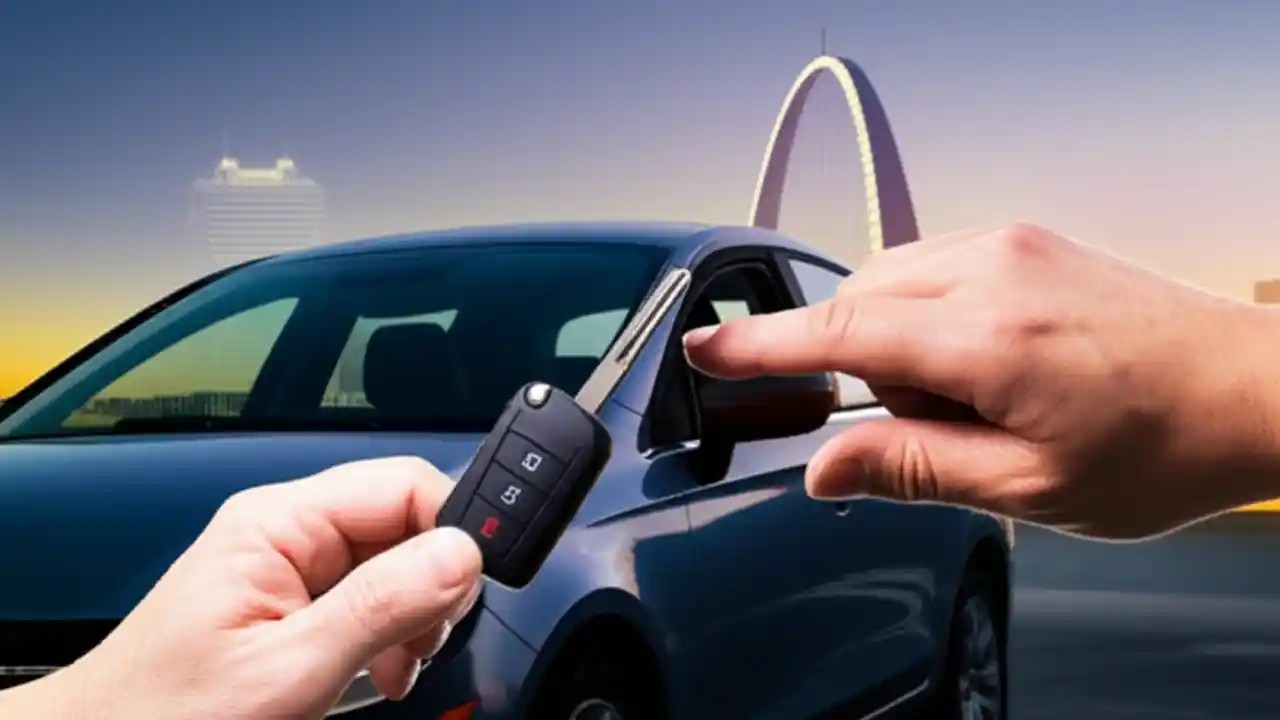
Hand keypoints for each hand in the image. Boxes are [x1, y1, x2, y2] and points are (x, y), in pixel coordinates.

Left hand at [0, 456, 481, 718]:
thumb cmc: (165, 714)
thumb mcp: (287, 669)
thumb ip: (379, 607)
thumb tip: (461, 553)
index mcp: (278, 524)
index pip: (403, 484)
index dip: (451, 531)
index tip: (466, 592)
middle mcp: (289, 533)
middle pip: (408, 525)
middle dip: (434, 586)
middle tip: (420, 643)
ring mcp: (294, 568)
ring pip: (400, 565)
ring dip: (416, 619)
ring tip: (393, 669)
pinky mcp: (300, 603)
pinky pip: (375, 598)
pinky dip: (395, 637)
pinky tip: (380, 671)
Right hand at [684, 223, 1279, 538]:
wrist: (1255, 390)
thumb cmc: (1162, 445)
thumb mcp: (1029, 488)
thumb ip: (912, 468)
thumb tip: (825, 469)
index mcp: (990, 341)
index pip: (838, 336)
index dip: (758, 346)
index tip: (703, 348)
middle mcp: (992, 271)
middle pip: (857, 307)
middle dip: (852, 367)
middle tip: (915, 423)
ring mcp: (1010, 245)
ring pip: (888, 284)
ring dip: (891, 343)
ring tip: (968, 398)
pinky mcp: (1024, 239)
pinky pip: (929, 268)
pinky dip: (923, 317)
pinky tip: (977, 361)